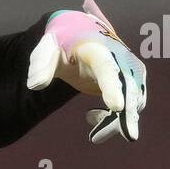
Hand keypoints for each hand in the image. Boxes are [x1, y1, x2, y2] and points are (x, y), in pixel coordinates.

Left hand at [26, 0, 146, 142]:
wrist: (79, 32)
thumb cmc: (62, 42)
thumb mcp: (48, 48)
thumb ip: (42, 65)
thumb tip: (35, 85)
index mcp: (97, 50)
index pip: (107, 69)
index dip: (112, 88)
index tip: (116, 107)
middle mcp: (120, 59)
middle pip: (129, 89)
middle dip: (129, 113)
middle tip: (127, 136)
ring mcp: (129, 71)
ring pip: (134, 101)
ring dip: (120, 122)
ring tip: (95, 136)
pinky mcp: (130, 82)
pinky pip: (131, 106)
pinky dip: (118, 120)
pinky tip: (91, 118)